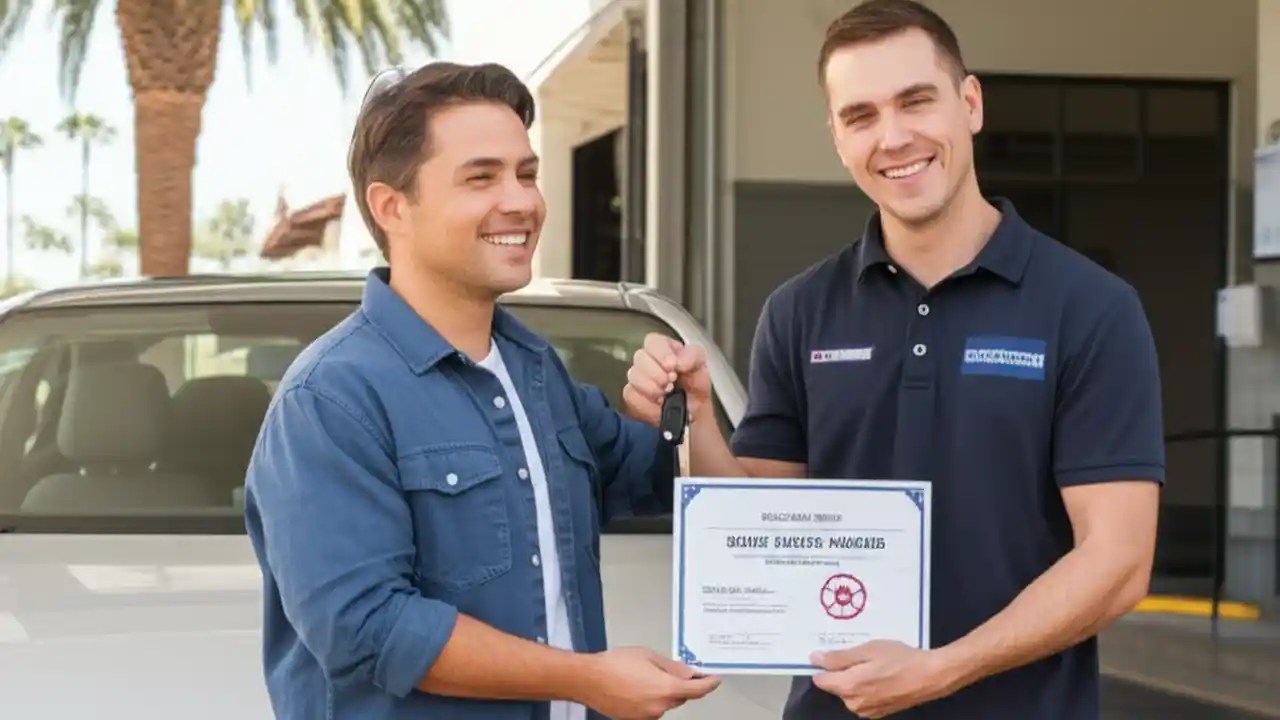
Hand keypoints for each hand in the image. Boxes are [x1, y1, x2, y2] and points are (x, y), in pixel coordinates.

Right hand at [577, 647, 720, 719]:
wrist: (588, 679)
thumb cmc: (615, 664)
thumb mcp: (648, 656)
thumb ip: (673, 666)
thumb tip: (690, 673)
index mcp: (666, 689)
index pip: (697, 690)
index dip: (709, 684)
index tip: (714, 680)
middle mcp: (659, 707)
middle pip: (680, 697)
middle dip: (682, 685)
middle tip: (678, 670)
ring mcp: (647, 716)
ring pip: (665, 703)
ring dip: (664, 691)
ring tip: (646, 675)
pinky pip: (651, 708)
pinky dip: (651, 698)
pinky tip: (637, 685)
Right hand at [623, 333, 711, 427]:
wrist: (693, 412)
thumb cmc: (695, 386)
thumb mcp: (701, 366)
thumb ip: (692, 356)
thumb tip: (676, 362)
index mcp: (664, 347)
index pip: (652, 341)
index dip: (661, 353)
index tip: (672, 367)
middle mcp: (647, 359)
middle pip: (640, 357)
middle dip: (657, 373)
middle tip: (671, 383)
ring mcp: (636, 378)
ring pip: (633, 376)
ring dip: (652, 388)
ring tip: (666, 395)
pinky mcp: (631, 396)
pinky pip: (631, 396)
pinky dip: (647, 403)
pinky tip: (659, 405)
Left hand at [810, 640, 956, 718]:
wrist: (930, 676)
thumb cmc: (899, 659)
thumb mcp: (867, 650)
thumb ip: (839, 657)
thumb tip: (815, 659)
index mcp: (848, 687)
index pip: (821, 680)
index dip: (823, 666)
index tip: (832, 654)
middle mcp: (854, 704)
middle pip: (836, 686)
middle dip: (842, 671)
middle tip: (861, 655)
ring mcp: (867, 711)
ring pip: (850, 692)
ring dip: (855, 679)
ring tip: (874, 664)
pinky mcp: (879, 713)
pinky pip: (863, 698)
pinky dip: (867, 687)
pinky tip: (881, 676)